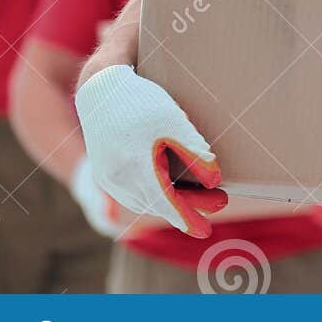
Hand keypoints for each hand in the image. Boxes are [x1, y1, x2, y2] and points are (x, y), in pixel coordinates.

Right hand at [74, 64, 227, 236]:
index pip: (167, 204)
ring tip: (201, 195)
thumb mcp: (173, 121)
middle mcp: (118, 179)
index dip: (188, 218)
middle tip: (221, 202)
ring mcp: (109, 178)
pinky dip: (154, 196)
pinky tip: (171, 188)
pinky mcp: (105, 173)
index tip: (206, 230)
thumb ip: (194, 151)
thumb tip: (214, 180)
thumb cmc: (140, 102)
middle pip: (158, 204)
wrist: (100, 90)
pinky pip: (132, 193)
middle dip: (190, 206)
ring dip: (172, 202)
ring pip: (144, 201)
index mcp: (136, 168)